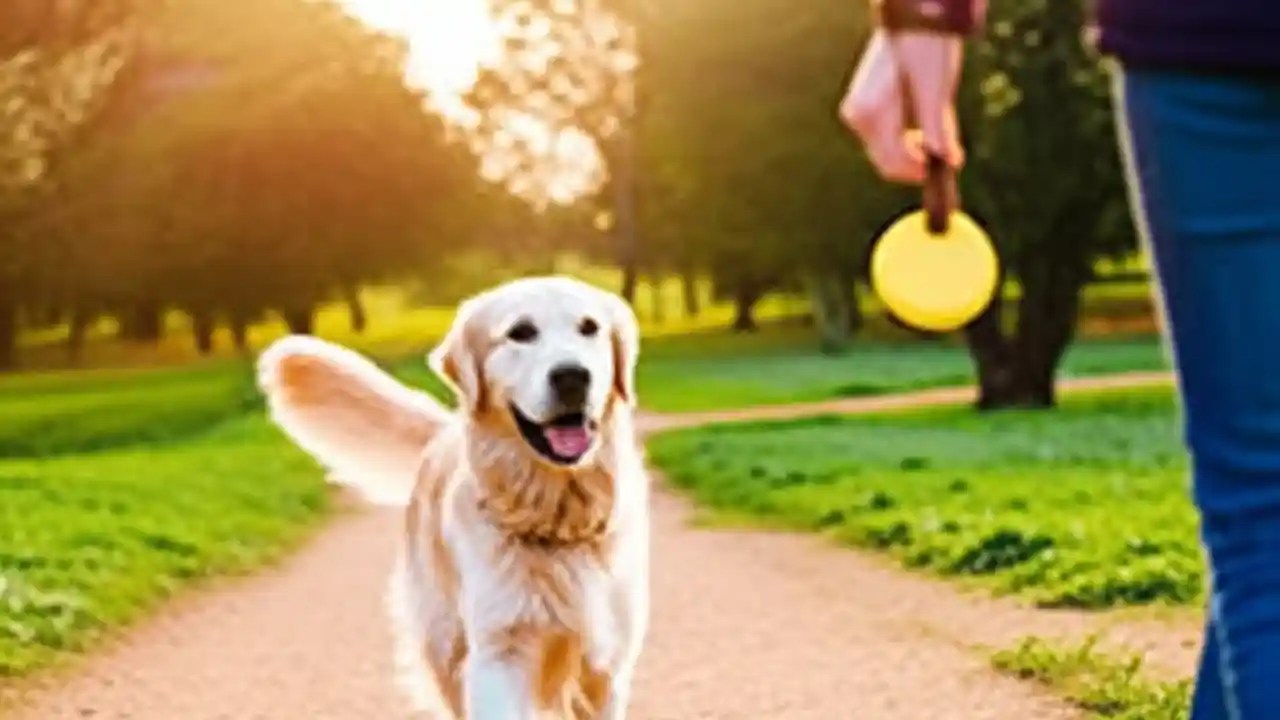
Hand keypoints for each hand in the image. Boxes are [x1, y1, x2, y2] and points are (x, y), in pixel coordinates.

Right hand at [840, 30, 964, 183]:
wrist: (915, 18)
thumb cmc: (928, 48)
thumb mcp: (936, 93)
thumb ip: (939, 132)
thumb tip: (950, 162)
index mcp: (871, 116)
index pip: (892, 163)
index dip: (920, 172)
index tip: (947, 166)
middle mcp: (858, 116)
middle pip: (888, 159)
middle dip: (918, 158)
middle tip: (948, 146)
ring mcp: (858, 110)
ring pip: (888, 147)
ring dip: (915, 144)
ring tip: (940, 124)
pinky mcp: (863, 103)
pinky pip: (885, 131)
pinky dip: (907, 131)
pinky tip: (926, 115)